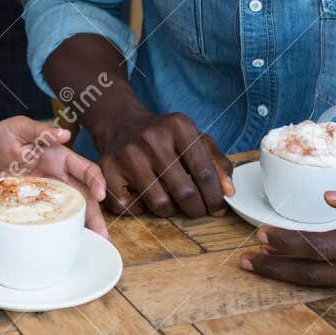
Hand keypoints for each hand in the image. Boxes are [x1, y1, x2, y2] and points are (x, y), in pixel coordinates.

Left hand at [0, 117, 108, 235]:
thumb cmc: (3, 136)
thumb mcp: (19, 127)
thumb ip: (40, 131)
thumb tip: (64, 134)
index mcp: (60, 158)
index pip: (86, 170)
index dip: (96, 181)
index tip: (100, 194)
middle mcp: (57, 178)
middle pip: (83, 198)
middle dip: (95, 215)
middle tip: (102, 234)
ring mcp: (45, 195)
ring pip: (69, 213)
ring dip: (80, 228)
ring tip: (90, 244)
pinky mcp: (30, 207)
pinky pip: (46, 221)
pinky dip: (56, 232)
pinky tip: (64, 244)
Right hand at [93, 109, 234, 218]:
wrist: (122, 124)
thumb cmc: (164, 137)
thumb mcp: (194, 139)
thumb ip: (216, 162)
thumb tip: (228, 191)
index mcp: (178, 125)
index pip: (205, 172)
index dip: (215, 197)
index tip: (218, 209)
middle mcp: (151, 137)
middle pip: (184, 192)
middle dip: (196, 209)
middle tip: (196, 211)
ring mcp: (127, 153)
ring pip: (159, 203)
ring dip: (169, 210)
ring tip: (171, 202)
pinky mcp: (107, 168)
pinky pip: (131, 207)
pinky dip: (140, 209)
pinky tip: (144, 197)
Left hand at [240, 181, 335, 299]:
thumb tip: (328, 198)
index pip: (324, 246)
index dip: (287, 244)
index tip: (259, 237)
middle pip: (318, 274)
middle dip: (277, 269)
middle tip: (244, 263)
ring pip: (331, 284)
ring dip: (295, 277)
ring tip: (263, 268)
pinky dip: (322, 279)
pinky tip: (305, 272)